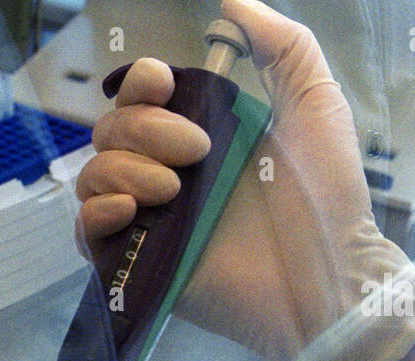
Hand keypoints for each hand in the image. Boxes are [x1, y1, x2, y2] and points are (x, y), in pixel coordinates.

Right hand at [75, 0, 414, 360]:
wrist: (327, 277)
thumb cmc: (328, 199)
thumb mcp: (316, 104)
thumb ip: (283, 45)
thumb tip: (231, 0)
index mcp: (201, 134)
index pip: (140, 97)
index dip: (141, 83)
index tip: (166, 86)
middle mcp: (169, 173)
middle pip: (110, 131)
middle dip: (143, 129)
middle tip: (197, 153)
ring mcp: (151, 220)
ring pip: (94, 175)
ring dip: (125, 170)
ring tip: (174, 191)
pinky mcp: (139, 264)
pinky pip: (86, 232)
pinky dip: (96, 214)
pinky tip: (131, 211)